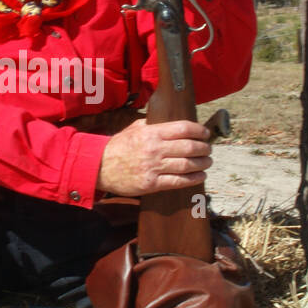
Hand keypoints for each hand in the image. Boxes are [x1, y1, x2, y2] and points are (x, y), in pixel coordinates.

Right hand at [97, 118, 212, 196]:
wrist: (99, 167)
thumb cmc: (118, 147)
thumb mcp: (134, 129)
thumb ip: (153, 125)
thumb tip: (173, 123)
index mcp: (151, 133)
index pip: (183, 128)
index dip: (199, 130)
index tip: (205, 133)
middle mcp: (154, 149)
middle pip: (189, 147)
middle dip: (204, 148)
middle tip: (208, 149)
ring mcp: (153, 167)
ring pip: (187, 165)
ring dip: (202, 163)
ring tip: (207, 162)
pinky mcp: (152, 184)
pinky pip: (178, 181)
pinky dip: (193, 178)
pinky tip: (200, 176)